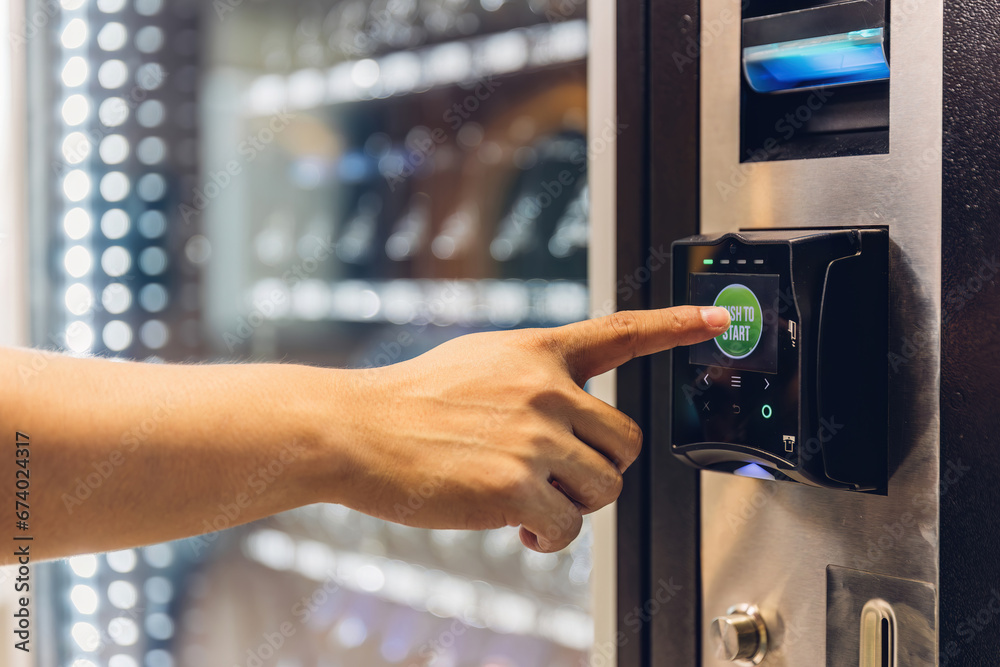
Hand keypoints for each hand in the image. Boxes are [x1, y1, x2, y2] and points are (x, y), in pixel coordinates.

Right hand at [340, 306, 730, 551]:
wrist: (357, 430)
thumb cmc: (411, 402)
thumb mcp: (479, 363)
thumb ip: (531, 376)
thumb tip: (570, 407)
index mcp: (538, 353)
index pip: (621, 332)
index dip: (675, 324)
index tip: (716, 317)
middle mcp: (545, 389)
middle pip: (625, 443)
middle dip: (600, 470)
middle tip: (559, 480)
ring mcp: (534, 437)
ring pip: (604, 490)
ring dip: (574, 507)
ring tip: (530, 504)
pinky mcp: (517, 486)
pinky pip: (567, 527)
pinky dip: (547, 538)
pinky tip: (516, 528)